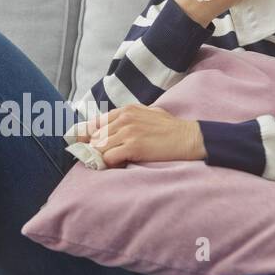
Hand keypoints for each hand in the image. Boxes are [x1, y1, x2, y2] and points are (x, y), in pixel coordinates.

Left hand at [77, 105, 205, 166]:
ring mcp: (128, 132)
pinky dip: (110, 163)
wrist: (187, 137)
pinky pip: (109, 157)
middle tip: (100, 158)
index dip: (89, 136)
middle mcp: (124, 119)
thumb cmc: (170, 128)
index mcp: (126, 110)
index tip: (86, 145)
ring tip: (110, 161)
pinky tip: (118, 164)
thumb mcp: (148, 113)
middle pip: (95, 136)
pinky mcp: (133, 146)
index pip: (96, 123)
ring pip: (99, 147)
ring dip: (102, 157)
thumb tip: (113, 126)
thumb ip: (129, 117)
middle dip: (95, 149)